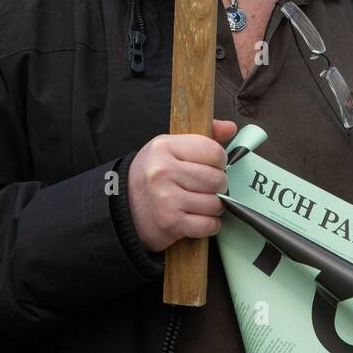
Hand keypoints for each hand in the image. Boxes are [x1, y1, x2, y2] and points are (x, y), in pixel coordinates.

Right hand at [127, 119, 237, 252]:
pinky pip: (208, 224)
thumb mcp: (169, 148)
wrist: (123, 208)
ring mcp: (166, 199)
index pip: (213, 151)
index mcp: (164, 147)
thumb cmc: (151, 176)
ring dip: (215, 206)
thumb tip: (230, 127)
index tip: (214, 166)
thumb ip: (202, 137)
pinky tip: (199, 218)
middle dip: (219, 186)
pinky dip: (210, 224)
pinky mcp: (170, 223)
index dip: (220, 160)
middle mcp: (163, 171)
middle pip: (217, 179)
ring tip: (202, 203)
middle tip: (209, 187)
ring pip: (215, 203)